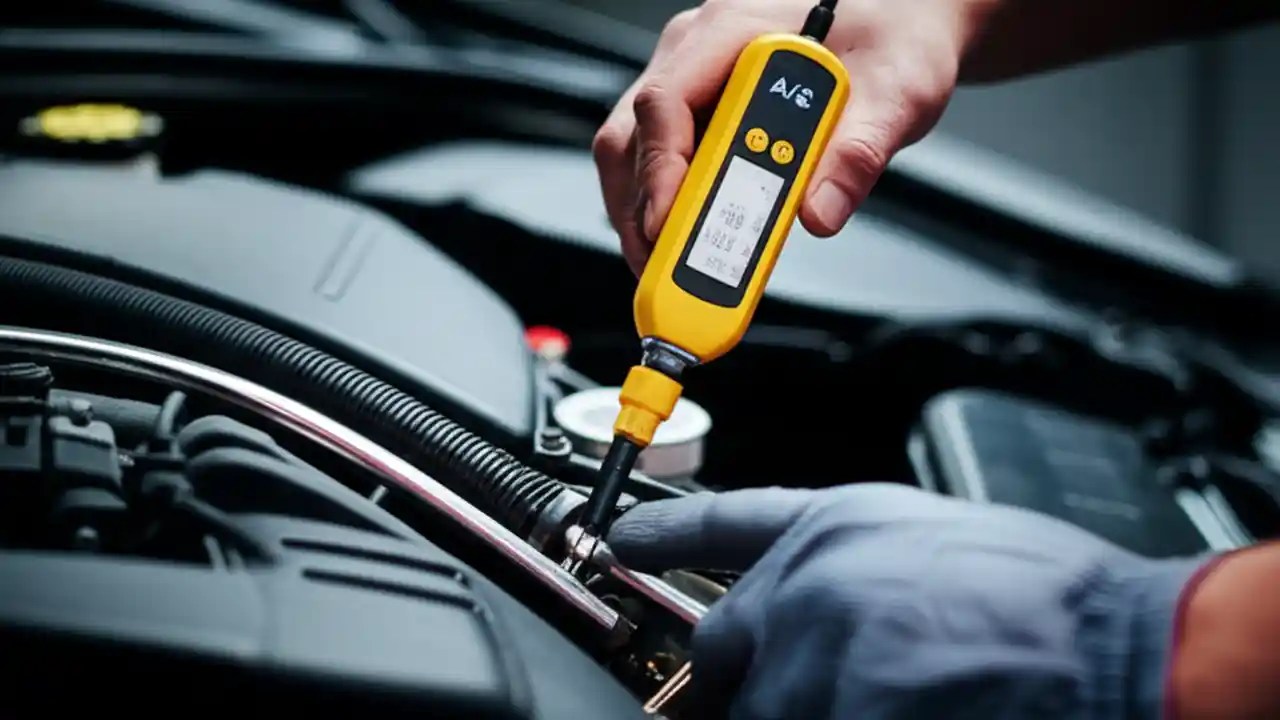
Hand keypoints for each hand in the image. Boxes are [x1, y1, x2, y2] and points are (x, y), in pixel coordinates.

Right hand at [593, 0, 982, 275]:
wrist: (900, 19)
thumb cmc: (890, 35)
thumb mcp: (898, 89)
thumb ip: (860, 151)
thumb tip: (819, 212)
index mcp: (736, 30)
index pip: (668, 101)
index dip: (662, 173)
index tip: (673, 227)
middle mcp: (700, 53)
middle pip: (633, 136)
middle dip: (643, 213)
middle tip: (668, 273)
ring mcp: (693, 83)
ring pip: (634, 155)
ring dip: (645, 219)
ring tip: (675, 273)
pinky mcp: (699, 113)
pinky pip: (658, 163)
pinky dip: (665, 211)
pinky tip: (689, 246)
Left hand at [607, 483, 1213, 719]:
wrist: (1114, 646)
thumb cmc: (1047, 598)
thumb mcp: (936, 542)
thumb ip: (859, 569)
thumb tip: (829, 607)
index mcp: (832, 528)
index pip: (717, 522)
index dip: (662, 531)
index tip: (619, 538)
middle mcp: (802, 585)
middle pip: (718, 645)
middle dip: (744, 678)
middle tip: (792, 692)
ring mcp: (808, 659)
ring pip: (759, 710)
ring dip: (802, 713)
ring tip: (887, 696)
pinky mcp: (830, 714)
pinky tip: (902, 709)